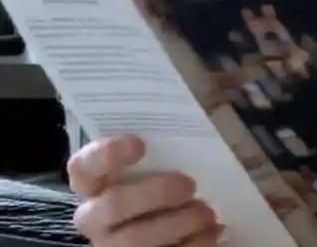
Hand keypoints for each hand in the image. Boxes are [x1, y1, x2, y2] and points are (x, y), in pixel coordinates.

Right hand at [67, 134, 223, 245]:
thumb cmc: (163, 179)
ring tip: (208, 212)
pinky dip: (194, 245)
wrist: (170, 221)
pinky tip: (216, 232)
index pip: (84, 166)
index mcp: (94, 183)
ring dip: (177, 224)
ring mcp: (114, 245)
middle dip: (153, 194)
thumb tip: (206, 98)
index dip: (106, 155)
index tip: (139, 142)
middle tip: (189, 183)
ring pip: (134, 241)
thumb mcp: (160, 159)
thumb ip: (165, 143)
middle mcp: (96, 216)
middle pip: (113, 206)